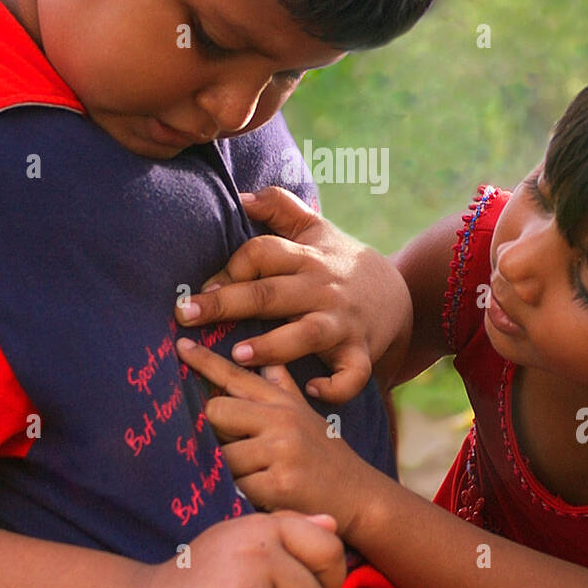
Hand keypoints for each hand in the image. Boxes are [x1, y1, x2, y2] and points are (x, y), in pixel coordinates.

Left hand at [173, 186, 411, 402]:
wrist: (401, 295)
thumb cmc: (341, 264)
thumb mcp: (316, 229)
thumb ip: (279, 207)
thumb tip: (240, 196)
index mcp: (307, 258)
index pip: (263, 253)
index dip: (230, 267)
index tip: (199, 287)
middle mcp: (322, 289)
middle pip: (271, 293)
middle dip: (227, 303)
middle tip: (186, 315)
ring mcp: (342, 323)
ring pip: (306, 335)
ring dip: (272, 346)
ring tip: (239, 356)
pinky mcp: (360, 353)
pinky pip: (350, 375)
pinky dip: (334, 386)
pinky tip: (311, 391)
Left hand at [176, 337, 374, 529]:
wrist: (361, 496)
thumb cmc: (327, 456)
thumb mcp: (307, 415)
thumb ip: (283, 389)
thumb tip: (267, 363)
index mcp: (282, 401)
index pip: (236, 375)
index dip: (204, 360)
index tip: (180, 345)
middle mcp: (281, 419)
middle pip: (215, 411)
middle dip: (217, 433)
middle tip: (240, 449)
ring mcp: (280, 449)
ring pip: (222, 454)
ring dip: (231, 471)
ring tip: (257, 476)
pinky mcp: (278, 483)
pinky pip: (235, 486)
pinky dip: (242, 494)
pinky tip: (262, 495)